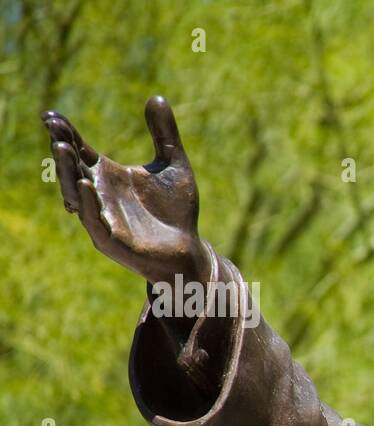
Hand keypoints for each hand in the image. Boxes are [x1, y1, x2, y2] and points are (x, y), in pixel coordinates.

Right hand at [43, 96, 203, 285]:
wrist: (189, 250)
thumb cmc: (177, 211)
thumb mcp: (174, 166)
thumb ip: (164, 134)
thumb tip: (157, 96)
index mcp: (108, 175)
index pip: (80, 150)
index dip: (66, 133)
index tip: (52, 116)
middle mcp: (100, 194)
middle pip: (73, 168)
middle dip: (62, 149)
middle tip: (54, 128)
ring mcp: (103, 217)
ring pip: (77, 193)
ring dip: (67, 171)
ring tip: (62, 148)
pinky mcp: (112, 240)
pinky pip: (94, 220)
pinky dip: (89, 203)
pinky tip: (85, 183)